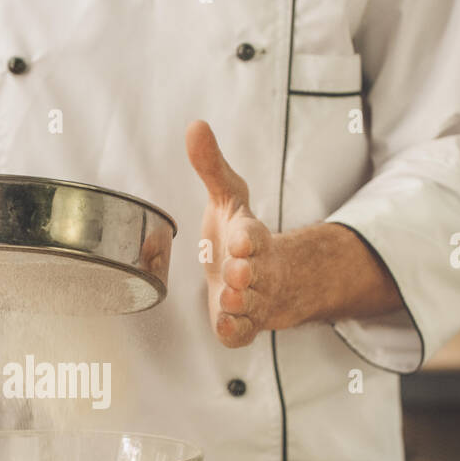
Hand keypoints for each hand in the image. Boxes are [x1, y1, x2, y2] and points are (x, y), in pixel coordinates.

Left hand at [186, 121, 298, 347]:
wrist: (264, 278)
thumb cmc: (239, 236)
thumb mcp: (228, 198)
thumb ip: (211, 167)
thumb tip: (195, 126)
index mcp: (250, 238)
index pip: (252, 237)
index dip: (247, 239)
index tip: (239, 239)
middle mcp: (255, 271)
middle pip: (256, 274)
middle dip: (248, 273)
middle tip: (237, 272)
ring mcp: (251, 299)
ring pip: (250, 305)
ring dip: (240, 303)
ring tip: (228, 298)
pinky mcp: (243, 324)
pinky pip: (241, 333)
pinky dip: (235, 331)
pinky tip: (224, 324)